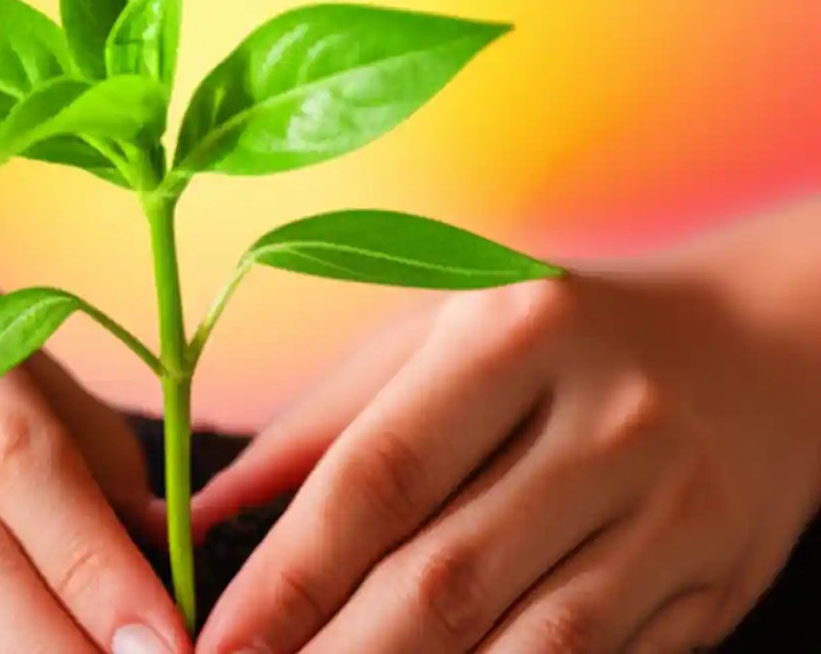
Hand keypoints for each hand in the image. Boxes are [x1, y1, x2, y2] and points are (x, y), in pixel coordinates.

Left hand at [196, 261, 820, 651]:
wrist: (757, 346)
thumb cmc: (555, 342)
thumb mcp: (436, 339)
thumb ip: (319, 426)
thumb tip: (196, 514)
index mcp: (516, 333)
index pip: (379, 474)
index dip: (289, 573)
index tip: (219, 640)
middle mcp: (605, 419)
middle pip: (447, 574)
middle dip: (336, 652)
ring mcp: (673, 508)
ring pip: (533, 641)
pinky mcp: (715, 581)